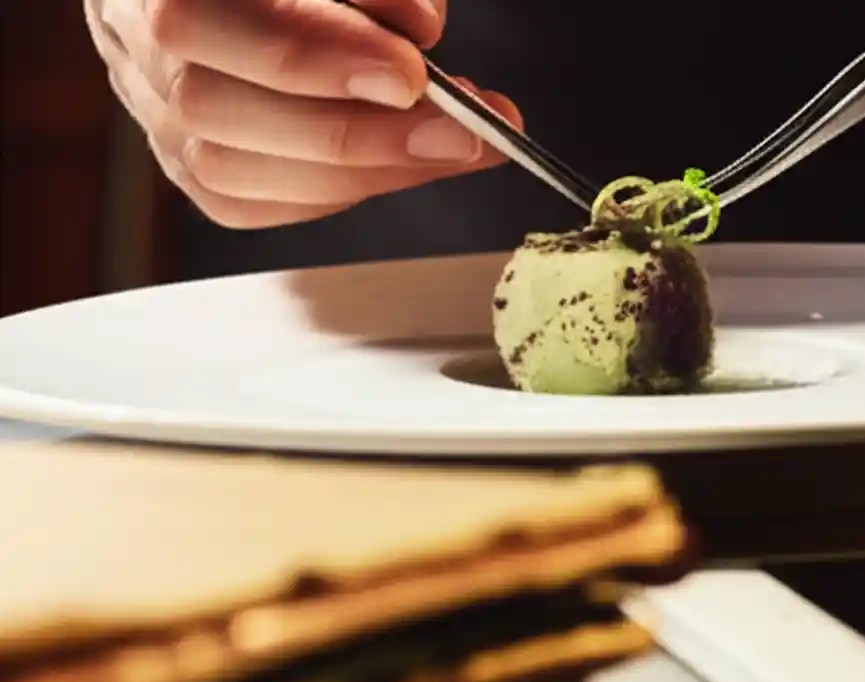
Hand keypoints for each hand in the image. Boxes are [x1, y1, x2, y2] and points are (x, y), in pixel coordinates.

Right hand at [85, 0, 521, 228]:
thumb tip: (420, 27)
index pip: (199, 19)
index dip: (311, 54)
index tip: (413, 74)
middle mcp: (129, 38)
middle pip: (213, 108)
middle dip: (354, 130)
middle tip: (460, 129)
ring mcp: (148, 106)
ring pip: (228, 171)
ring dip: (359, 170)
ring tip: (454, 144)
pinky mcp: (184, 161)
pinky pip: (250, 203)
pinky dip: (336, 190)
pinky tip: (402, 162)